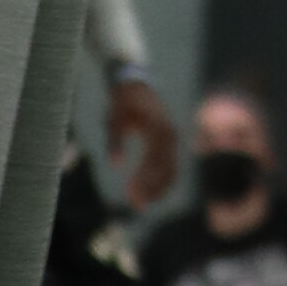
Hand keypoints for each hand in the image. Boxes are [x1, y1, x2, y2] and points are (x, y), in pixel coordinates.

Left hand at [107, 71, 183, 207]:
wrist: (134, 81)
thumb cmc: (122, 100)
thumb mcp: (115, 117)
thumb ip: (115, 140)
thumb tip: (114, 166)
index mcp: (159, 126)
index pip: (156, 160)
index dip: (146, 179)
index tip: (131, 194)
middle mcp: (170, 133)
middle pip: (167, 168)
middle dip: (153, 189)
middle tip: (136, 205)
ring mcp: (171, 138)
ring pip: (171, 170)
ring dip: (158, 188)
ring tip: (140, 204)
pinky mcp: (168, 142)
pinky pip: (169, 165)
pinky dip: (161, 181)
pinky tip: (148, 193)